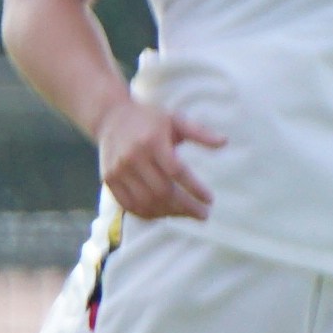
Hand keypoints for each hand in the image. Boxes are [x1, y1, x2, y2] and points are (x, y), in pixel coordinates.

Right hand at [94, 82, 222, 224]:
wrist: (110, 117)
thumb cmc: (149, 119)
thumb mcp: (175, 119)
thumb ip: (199, 132)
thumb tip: (224, 142)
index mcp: (152, 142)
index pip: (176, 172)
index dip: (194, 188)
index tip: (210, 200)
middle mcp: (132, 158)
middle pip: (162, 191)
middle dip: (185, 207)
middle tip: (203, 214)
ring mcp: (118, 170)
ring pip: (145, 201)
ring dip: (168, 213)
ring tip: (185, 214)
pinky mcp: (109, 179)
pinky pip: (128, 204)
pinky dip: (147, 214)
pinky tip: (163, 214)